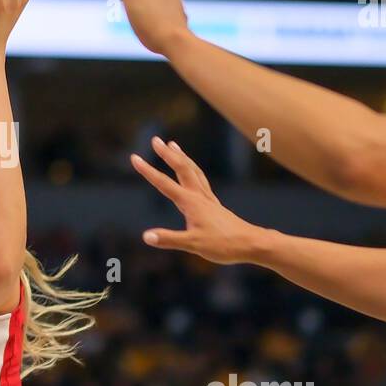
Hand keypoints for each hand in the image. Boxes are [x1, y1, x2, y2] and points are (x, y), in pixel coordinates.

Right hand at [131, 136, 260, 263]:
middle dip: (167, 154)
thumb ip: (170, 239)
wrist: (251, 244)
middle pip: (182, 168)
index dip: (148, 171)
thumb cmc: (224, 245)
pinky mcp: (214, 204)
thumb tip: (146, 236)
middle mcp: (199, 196)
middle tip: (155, 140)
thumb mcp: (194, 245)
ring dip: (181, 157)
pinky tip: (191, 172)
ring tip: (173, 145)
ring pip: (193, 171)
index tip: (134, 157)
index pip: (164, 184)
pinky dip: (192, 170)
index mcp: (191, 203)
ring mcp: (208, 199)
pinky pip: (200, 180)